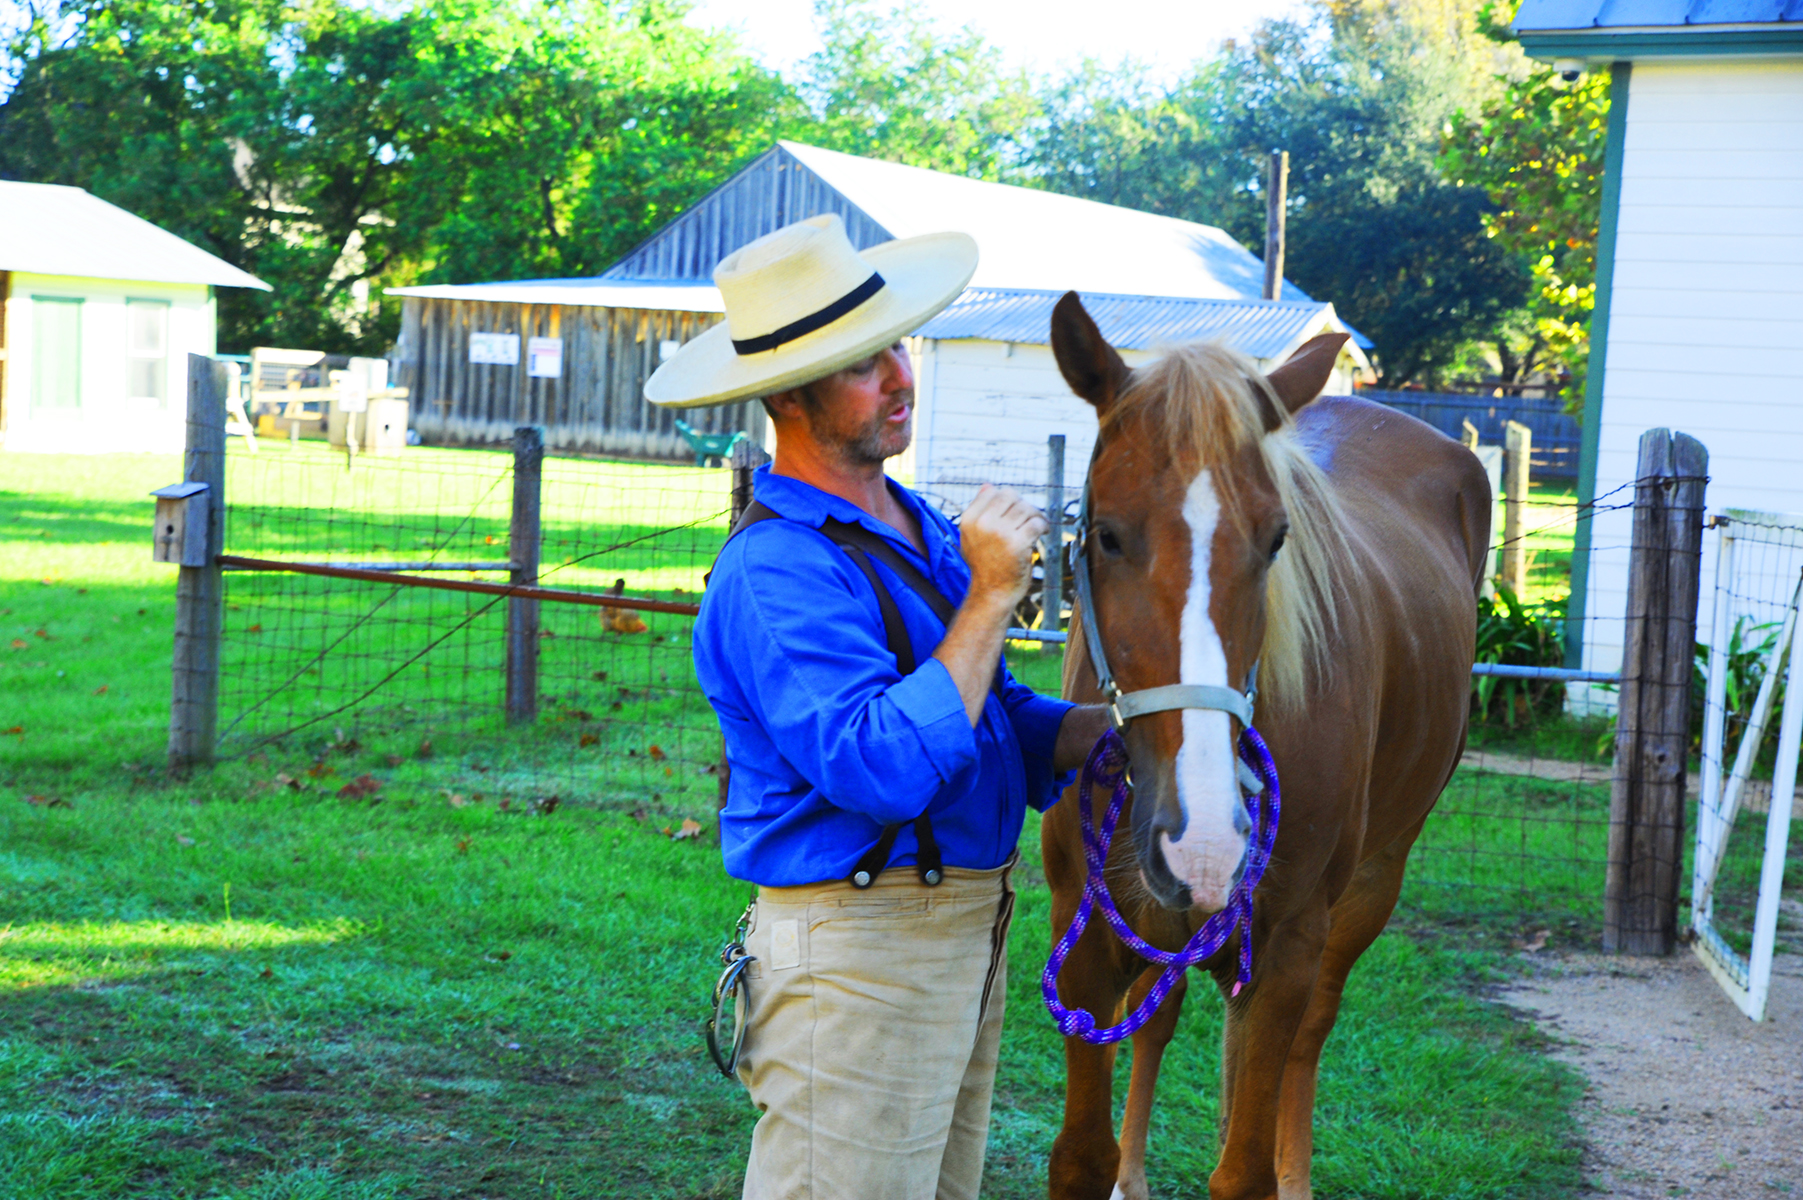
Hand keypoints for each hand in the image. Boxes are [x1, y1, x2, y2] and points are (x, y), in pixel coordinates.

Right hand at [958, 485, 1049, 608]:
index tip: (1015, 511)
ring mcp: (1000, 533)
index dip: (1008, 499)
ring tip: (1038, 525)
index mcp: (969, 519)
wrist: (991, 594)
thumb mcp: (973, 536)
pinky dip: (1043, 526)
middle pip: (1011, 496)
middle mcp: (982, 524)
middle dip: (1023, 505)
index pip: (992, 491)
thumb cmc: (985, 564)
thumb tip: (987, 485)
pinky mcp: (1017, 544)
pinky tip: (1042, 532)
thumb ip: (979, 511)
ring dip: (1036, 515)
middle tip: (1030, 518)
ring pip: (1026, 508)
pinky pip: (1036, 522)